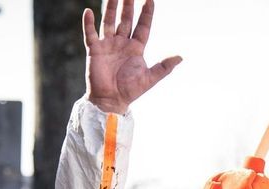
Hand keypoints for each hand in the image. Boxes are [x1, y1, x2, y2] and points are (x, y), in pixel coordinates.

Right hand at [83, 0, 181, 114]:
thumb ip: (164, 67)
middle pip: (126, 19)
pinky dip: (88, 23)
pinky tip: (87, 11)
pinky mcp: (95, 50)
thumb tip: (181, 57)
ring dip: (110, 8)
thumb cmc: (130, 91)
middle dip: (128, 5)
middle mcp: (122, 43)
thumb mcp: (150, 78)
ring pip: (109, 21)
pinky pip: (90, 33)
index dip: (147, 13)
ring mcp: (108, 45)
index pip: (143, 26)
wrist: (111, 101)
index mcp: (136, 48)